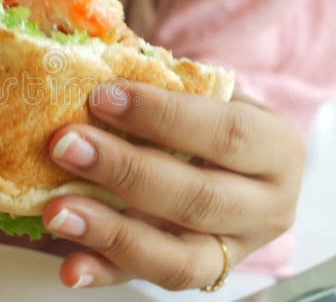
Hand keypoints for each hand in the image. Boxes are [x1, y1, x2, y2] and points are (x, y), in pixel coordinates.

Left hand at [42, 81, 306, 289]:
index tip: (102, 96)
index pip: (226, 133)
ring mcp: (234, 251)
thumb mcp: (205, 92)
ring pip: (179, 258)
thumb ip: (161, 78)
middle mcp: (268, 208)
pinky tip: (71, 265)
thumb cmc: (211, 118)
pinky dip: (106, 273)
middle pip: (198, 199)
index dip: (163, 116)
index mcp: (277, 149)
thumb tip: (91, 56)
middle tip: (65, 146)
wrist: (239, 164)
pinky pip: (150, 282)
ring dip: (111, 233)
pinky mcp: (199, 276)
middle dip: (125, 172)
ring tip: (57, 211)